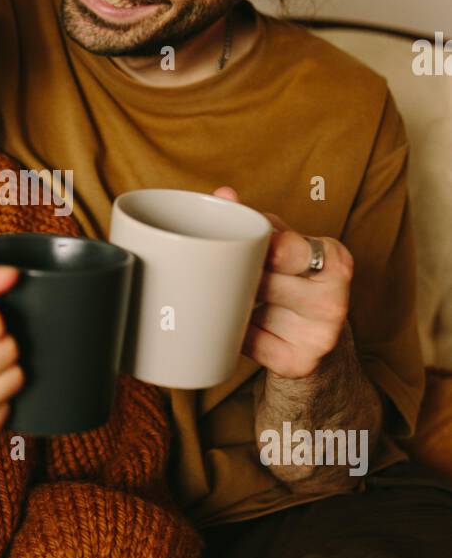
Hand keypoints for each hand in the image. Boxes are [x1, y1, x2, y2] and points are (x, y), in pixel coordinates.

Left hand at [213, 186, 354, 378]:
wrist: (318, 341)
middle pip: (264, 282)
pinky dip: (236, 330)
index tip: (239, 248)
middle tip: (225, 273)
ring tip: (233, 295)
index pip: (286, 250)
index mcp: (335, 261)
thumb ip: (260, 222)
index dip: (256, 249)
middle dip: (240, 277)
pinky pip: (248, 342)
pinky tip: (241, 323)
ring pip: (253, 311)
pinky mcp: (298, 362)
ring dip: (234, 303)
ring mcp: (318, 336)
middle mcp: (334, 300)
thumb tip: (223, 195)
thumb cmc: (296, 281)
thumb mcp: (290, 247)